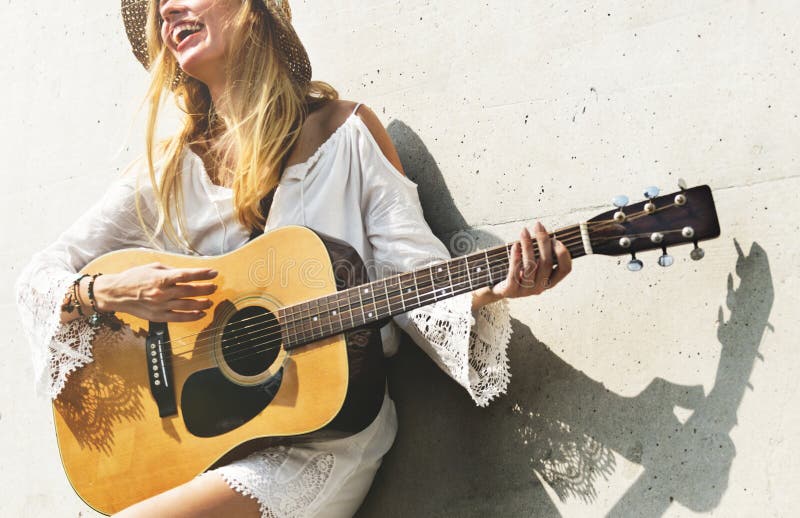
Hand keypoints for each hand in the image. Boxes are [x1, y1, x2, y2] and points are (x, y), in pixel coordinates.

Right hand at [92, 263, 217, 322]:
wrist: (115, 293)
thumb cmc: (133, 278)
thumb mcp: (152, 267)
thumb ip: (170, 270)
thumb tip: (187, 273)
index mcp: (161, 278)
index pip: (187, 275)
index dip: (202, 274)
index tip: (214, 272)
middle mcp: (162, 293)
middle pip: (190, 291)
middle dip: (205, 288)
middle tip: (214, 287)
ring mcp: (160, 306)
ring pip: (187, 305)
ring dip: (202, 303)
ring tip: (210, 300)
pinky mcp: (158, 316)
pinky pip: (178, 318)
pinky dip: (191, 317)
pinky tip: (200, 314)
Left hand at [472, 221, 571, 308]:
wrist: (498, 289)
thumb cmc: (519, 272)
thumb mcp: (534, 265)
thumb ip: (543, 254)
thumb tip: (546, 232)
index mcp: (550, 281)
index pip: (566, 269)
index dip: (563, 253)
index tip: (555, 238)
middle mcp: (541, 288)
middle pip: (546, 262)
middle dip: (543, 241)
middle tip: (538, 225)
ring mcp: (526, 291)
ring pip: (530, 265)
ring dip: (528, 245)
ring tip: (524, 231)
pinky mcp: (511, 291)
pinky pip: (514, 272)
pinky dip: (515, 256)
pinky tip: (515, 244)